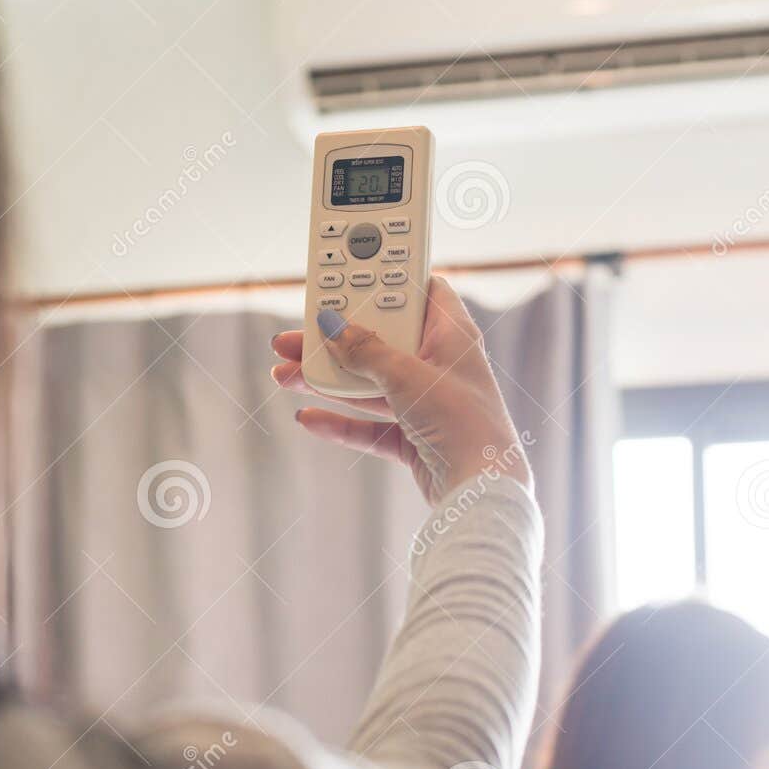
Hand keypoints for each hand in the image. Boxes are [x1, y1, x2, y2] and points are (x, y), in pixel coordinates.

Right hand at [270, 276, 531, 504]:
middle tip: (297, 334)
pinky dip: (340, 422)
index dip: (384, 282)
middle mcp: (440, 366)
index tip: (346, 277)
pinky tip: (309, 417)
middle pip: (381, 341)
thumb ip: (365, 351)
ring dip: (328, 379)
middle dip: (337, 339)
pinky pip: (370, 426)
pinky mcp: (415, 440)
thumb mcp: (406, 375)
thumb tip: (333, 327)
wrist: (483, 491)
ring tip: (285, 373)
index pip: (418, 293)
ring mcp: (427, 404)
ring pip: (369, 383)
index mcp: (452, 336)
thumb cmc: (462, 421)